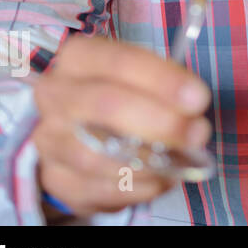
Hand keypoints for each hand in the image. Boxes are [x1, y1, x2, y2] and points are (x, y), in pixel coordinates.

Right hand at [31, 36, 210, 217]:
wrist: (81, 129)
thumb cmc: (123, 93)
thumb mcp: (143, 77)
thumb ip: (167, 87)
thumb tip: (192, 109)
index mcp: (79, 58)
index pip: (118, 62)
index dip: (162, 80)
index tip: (198, 99)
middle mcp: (55, 95)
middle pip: (104, 105)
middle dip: (159, 121)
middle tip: (197, 133)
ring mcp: (50, 139)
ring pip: (95, 155)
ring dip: (148, 161)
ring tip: (182, 160)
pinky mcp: (55, 177)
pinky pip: (93, 189)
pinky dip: (133, 188)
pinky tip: (159, 180)